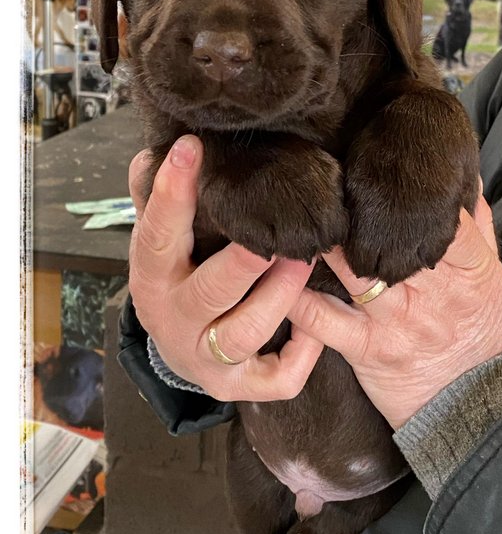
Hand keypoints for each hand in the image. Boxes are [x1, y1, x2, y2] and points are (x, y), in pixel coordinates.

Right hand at [128, 135, 323, 401]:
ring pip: (245, 333)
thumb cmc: (178, 278)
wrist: (176, 351)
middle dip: (246, 262)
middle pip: (209, 292)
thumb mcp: (163, 243)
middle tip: (277, 233)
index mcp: (153, 277)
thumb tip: (168, 147)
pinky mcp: (237, 386)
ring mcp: (206, 358)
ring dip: (280, 298)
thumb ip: (162, 198)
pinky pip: (276, 378)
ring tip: (306, 262)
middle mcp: (175, 320)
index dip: (172, 192)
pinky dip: (302, 354)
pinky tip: (316, 325)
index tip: (191, 147)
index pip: (158, 233)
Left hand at [288, 194, 501, 428]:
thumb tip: (467, 186)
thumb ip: (478, 233)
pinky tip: (276, 276)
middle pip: (389, 236)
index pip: (440, 215)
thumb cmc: (490, 339)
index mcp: (468, 267)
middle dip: (355, 208)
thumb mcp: (497, 282)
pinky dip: (298, 299)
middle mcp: (431, 289)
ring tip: (300, 218)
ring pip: (353, 269)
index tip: (376, 165)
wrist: (481, 410)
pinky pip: (325, 321)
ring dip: (324, 244)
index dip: (408, 190)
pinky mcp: (368, 350)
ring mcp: (397, 320)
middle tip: (326, 181)